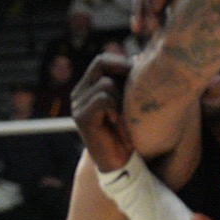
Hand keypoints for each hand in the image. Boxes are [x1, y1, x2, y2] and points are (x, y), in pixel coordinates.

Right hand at [73, 53, 134, 171]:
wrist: (122, 162)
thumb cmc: (131, 132)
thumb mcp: (131, 102)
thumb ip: (131, 81)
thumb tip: (142, 56)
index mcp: (89, 87)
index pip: (103, 61)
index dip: (123, 64)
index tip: (140, 78)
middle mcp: (79, 93)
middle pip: (100, 63)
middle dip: (123, 73)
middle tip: (136, 92)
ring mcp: (77, 105)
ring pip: (106, 84)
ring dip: (122, 100)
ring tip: (125, 118)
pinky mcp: (80, 117)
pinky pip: (103, 99)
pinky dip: (116, 111)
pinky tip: (118, 124)